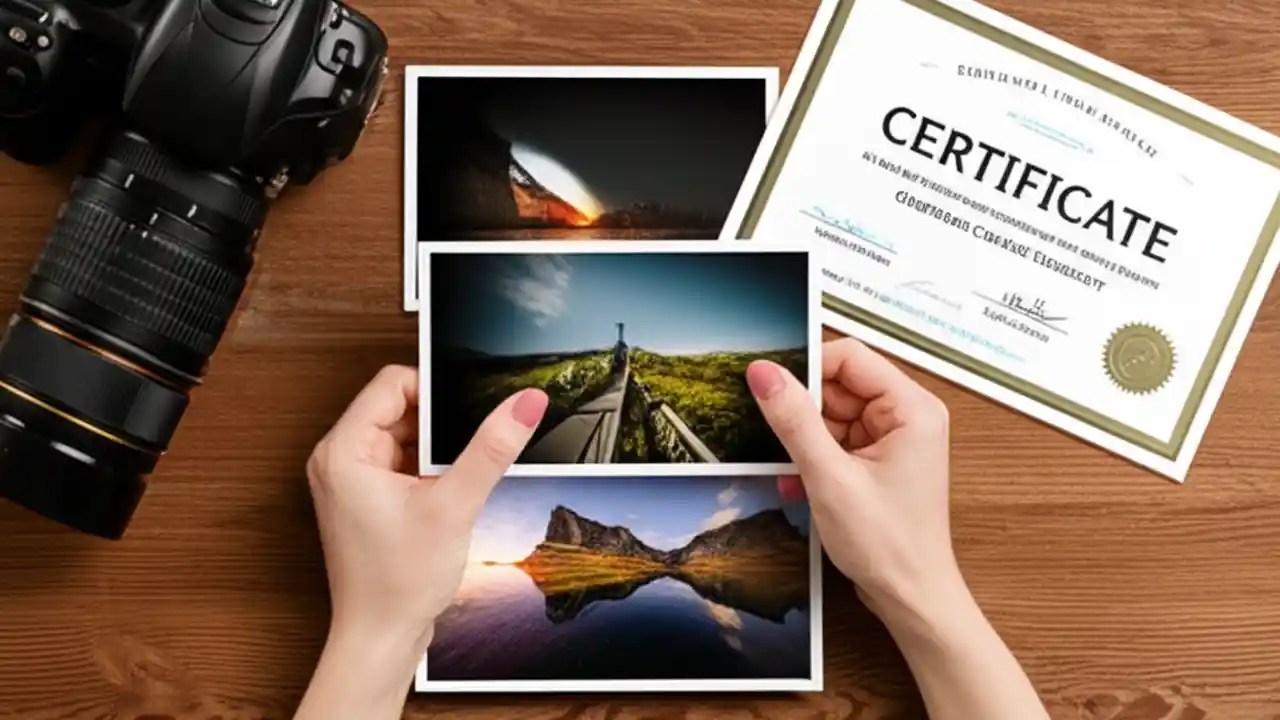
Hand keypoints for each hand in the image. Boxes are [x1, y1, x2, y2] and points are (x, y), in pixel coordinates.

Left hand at [296, 365, 547, 719]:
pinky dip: (427, 473)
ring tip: (446, 489)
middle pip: (399, 407)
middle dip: (437, 428)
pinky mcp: (367, 499)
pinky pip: (402, 462)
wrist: (382, 638)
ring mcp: (351, 481)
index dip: (435, 391)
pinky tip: (441, 502)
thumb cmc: (397, 583)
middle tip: (458, 461)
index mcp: (343, 451)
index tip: (467, 412)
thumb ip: (491, 448)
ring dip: (434, 454)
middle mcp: (339, 461)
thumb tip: (523, 405)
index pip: (392, 382)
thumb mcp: (455, 505)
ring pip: (405, 436)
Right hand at [747, 339, 1047, 719]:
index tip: (767, 386)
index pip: (850, 358)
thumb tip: (763, 373)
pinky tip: (798, 483)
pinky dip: (812, 457)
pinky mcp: (878, 461)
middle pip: (838, 385)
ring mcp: (893, 439)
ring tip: (792, 470)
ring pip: (831, 414)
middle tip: (776, 437)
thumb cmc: (889, 545)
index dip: (806, 368)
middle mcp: (907, 416)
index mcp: (912, 408)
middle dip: (802, 411)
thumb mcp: (829, 477)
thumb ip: (794, 420)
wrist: (911, 598)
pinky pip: (835, 440)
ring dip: (804, 440)